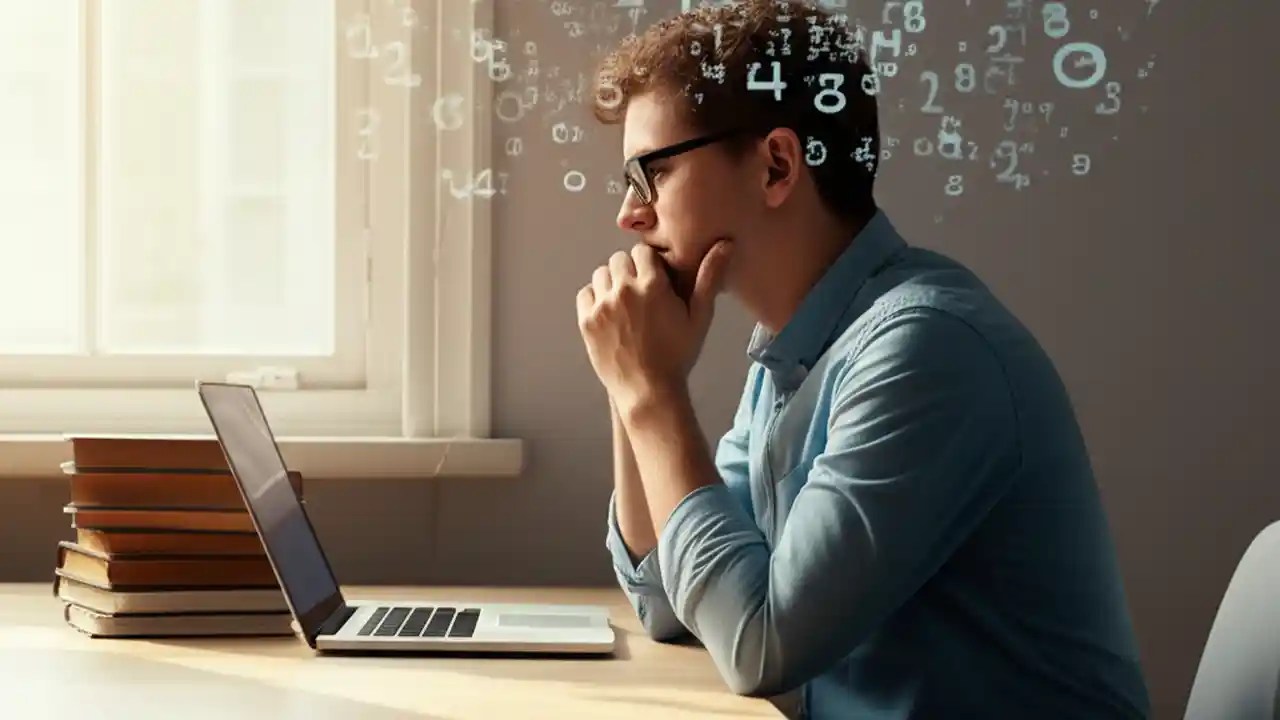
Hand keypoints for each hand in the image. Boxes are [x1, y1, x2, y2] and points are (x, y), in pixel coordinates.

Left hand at [576, 240, 733, 409]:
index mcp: (652, 285)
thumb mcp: (699, 317)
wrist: (648, 391)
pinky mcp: (586, 321)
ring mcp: (602, 306)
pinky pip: (585, 294)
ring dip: (611, 283)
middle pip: (619, 260)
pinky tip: (609, 314)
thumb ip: (709, 277)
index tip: (655, 281)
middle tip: (640, 294)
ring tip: (624, 304)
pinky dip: (595, 299)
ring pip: (601, 274)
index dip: (649, 265)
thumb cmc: (677, 355)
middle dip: (630, 272)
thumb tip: (725, 244)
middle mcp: (624, 290)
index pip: (642, 252)